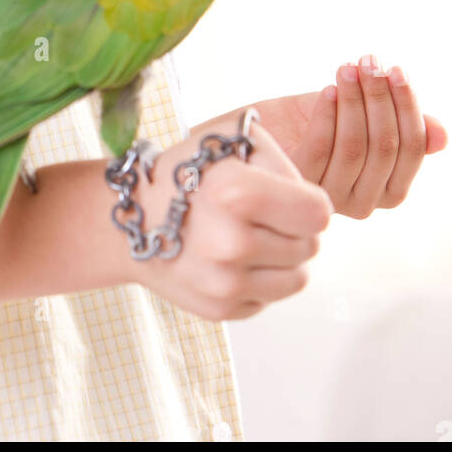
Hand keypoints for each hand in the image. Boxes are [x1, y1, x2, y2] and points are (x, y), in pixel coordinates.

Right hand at [130, 118, 332, 320]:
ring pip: (298, 278)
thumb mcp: (231, 140)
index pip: (318, 213)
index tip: (286, 197)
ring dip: (283, 257)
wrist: (134, 219)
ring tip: (249, 236)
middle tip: (260, 215)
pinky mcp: (221, 310)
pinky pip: (270, 297)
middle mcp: (230, 242)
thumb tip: (314, 208)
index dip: (307, 202)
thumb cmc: (187, 172)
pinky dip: (258, 279)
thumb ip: (282, 164)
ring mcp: (225, 283)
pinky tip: (231, 259)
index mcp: (236, 192)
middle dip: (293, 228)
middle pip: (311, 245)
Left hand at [248, 55, 447, 218]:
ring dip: (355, 100)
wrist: (256, 128)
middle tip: (369, 61)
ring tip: (347, 68)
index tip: (395, 70)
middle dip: (380, 97)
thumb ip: (396, 123)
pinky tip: (327, 90)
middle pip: (386, 146)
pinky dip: (328, 115)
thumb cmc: (310, 121)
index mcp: (388, 189)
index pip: (411, 149)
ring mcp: (328, 198)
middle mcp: (362, 202)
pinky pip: (321, 148)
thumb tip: (442, 135)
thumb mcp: (357, 116)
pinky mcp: (296, 185)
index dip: (408, 107)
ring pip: (356, 146)